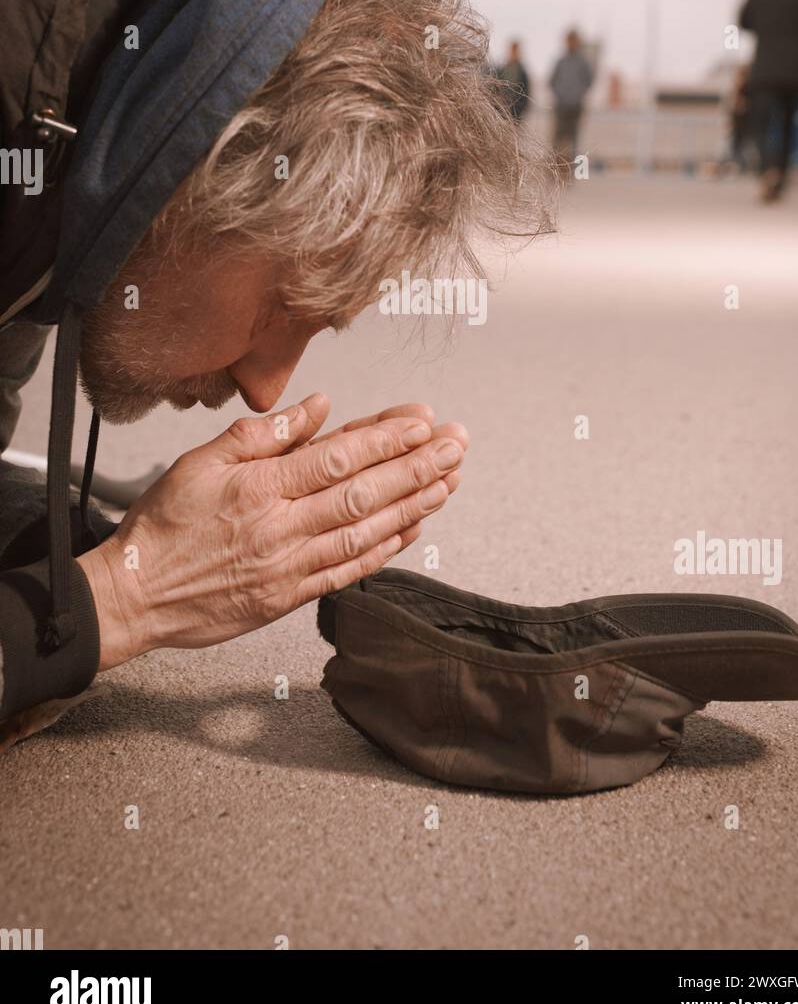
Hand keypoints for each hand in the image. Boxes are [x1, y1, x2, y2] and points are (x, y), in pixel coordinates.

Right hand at [79, 393, 467, 670]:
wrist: (136, 596)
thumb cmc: (165, 525)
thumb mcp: (201, 461)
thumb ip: (265, 433)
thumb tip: (318, 407)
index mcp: (260, 488)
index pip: (338, 458)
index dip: (386, 438)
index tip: (422, 422)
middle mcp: (281, 528)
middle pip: (363, 493)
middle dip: (417, 466)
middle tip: (456, 445)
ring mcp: (289, 567)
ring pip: (364, 532)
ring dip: (413, 505)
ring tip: (449, 481)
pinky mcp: (289, 597)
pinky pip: (348, 572)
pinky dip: (385, 550)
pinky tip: (412, 529)